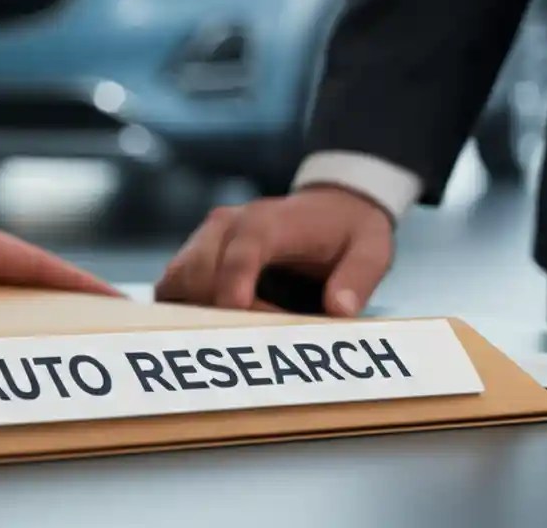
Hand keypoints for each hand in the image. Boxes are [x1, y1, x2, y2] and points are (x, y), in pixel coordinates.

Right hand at [156, 187, 393, 316]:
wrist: (330, 205)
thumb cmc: (348, 232)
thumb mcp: (372, 249)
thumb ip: (358, 278)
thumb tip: (339, 309)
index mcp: (271, 220)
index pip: (244, 247)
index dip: (235, 279)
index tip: (238, 310)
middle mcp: (229, 223)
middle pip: (199, 268)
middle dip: (217, 310)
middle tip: (254, 341)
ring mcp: (207, 236)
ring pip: (177, 278)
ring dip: (194, 312)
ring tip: (230, 338)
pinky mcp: (196, 253)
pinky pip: (173, 284)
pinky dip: (184, 310)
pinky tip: (210, 330)